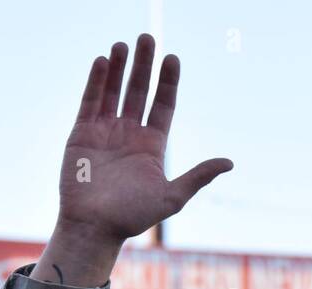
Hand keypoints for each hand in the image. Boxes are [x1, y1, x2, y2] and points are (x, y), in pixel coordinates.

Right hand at [38, 34, 231, 286]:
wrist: (95, 227)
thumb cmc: (133, 217)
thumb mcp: (172, 197)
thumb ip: (198, 176)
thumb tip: (229, 162)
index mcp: (152, 146)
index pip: (163, 105)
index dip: (168, 82)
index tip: (173, 58)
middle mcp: (129, 134)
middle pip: (139, 91)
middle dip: (144, 65)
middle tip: (147, 37)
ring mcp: (105, 132)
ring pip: (113, 91)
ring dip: (119, 68)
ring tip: (124, 44)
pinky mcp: (82, 134)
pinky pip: (90, 102)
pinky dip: (96, 82)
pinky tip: (103, 61)